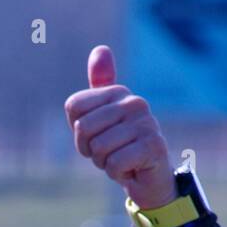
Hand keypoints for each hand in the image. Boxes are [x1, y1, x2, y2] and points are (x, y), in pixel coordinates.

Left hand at [64, 45, 175, 208]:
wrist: (149, 177)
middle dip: (90, 150)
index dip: (77, 131)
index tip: (97, 137)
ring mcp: (146, 123)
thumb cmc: (121, 147)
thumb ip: (99, 87)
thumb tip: (101, 49)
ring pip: (98, 148)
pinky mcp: (153, 146)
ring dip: (105, 163)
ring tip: (122, 160)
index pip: (73, 107)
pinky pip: (115, 163)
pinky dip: (117, 173)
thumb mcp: (102, 117)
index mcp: (118, 92)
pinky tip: (131, 169)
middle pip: (82, 128)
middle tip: (110, 152)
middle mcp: (134, 102)